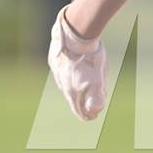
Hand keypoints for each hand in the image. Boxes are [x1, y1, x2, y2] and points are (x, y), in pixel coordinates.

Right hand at [47, 6, 106, 120]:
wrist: (76, 35)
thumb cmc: (91, 58)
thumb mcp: (98, 80)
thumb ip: (96, 98)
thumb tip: (94, 111)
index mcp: (72, 91)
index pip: (78, 110)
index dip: (87, 115)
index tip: (92, 117)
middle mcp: (62, 84)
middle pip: (71, 99)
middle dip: (81, 104)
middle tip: (88, 108)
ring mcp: (57, 72)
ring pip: (64, 85)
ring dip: (73, 90)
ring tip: (80, 91)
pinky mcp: (54, 61)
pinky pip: (61, 73)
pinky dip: (68, 76)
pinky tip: (71, 73)